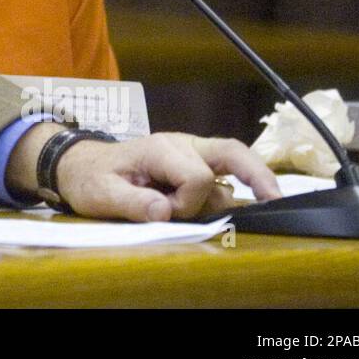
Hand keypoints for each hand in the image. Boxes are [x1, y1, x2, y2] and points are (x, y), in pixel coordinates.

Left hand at [54, 132, 280, 221]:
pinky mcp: (194, 164)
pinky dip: (235, 188)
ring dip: (225, 198)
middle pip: (232, 151)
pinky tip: (244, 202)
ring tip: (197, 213)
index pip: (197, 177)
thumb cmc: (91, 178)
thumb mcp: (102, 195)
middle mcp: (182, 145)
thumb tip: (164, 212)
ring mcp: (191, 153)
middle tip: (278, 198)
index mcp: (160, 149)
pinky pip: (225, 173)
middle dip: (258, 174)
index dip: (188, 203)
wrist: (80, 165)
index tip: (165, 212)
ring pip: (230, 169)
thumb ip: (133, 204)